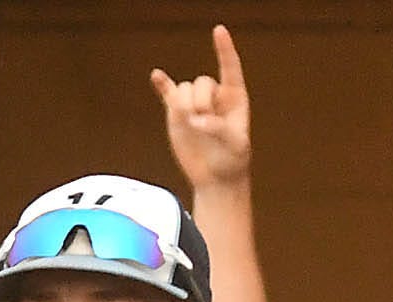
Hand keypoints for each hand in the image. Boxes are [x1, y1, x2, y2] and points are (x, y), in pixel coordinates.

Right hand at [153, 24, 252, 189]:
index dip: (224, 49)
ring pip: (184, 89)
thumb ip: (220, 129)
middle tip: (201, 124)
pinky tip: (156, 76)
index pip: (230, 68)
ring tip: (193, 126)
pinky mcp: (177, 112)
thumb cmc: (233, 161)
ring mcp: (194, 102)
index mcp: (234, 98)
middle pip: (202, 82)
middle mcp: (214, 96)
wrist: (216, 178)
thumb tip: (196, 120)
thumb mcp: (236, 146)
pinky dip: (162, 84)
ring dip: (185, 106)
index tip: (219, 31)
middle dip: (200, 101)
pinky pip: (168, 92)